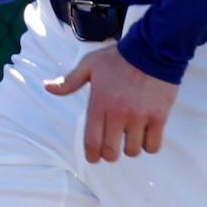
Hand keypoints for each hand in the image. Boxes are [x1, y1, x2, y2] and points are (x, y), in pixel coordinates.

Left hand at [44, 43, 179, 163]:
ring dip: (130, 149)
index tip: (94, 157)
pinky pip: (153, 145)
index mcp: (99, 103)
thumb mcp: (90, 65)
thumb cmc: (119, 58)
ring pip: (133, 151)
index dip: (92, 155)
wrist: (153, 49)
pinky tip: (145, 136)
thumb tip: (47, 87)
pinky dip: (148, 145)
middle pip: (111, 152)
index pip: (92, 141)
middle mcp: (119, 114)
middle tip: (112, 149)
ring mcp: (140, 117)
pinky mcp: (159, 117)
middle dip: (110, 155)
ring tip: (130, 139)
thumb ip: (69, 81)